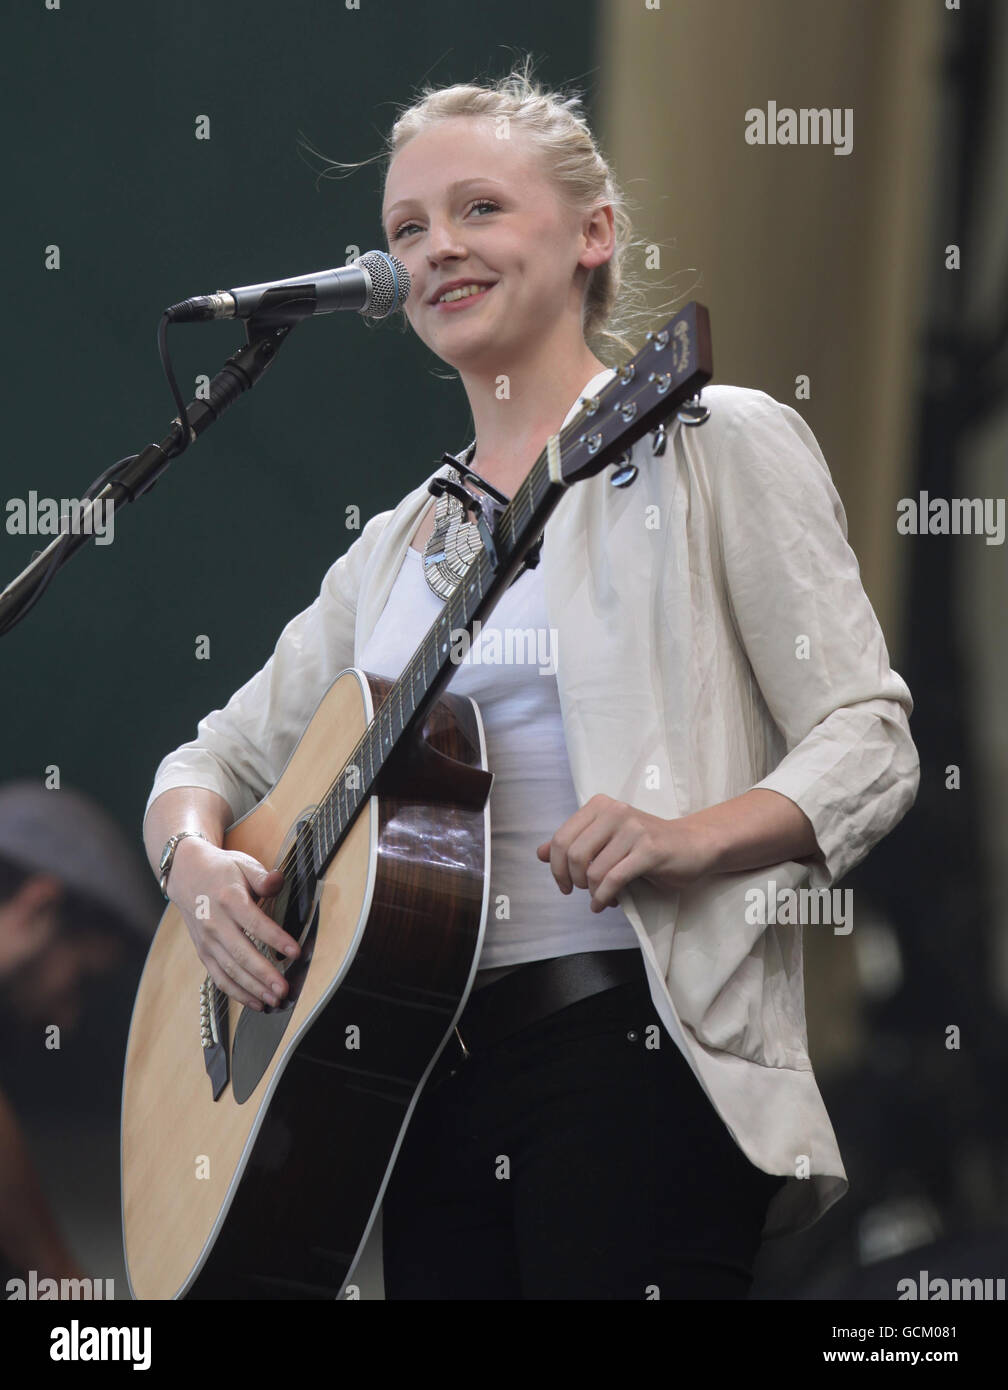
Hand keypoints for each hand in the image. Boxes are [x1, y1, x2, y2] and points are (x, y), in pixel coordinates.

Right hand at [166, 836, 299, 1011]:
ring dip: (252, 988)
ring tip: (274, 1000)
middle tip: (284, 989)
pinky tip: (255, 1001)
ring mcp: (207, 941)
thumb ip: (263, 877)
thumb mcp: (244, 864)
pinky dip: (236, 993)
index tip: (296, 952)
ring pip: (230, 970)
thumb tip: (278, 880)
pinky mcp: (203, 953)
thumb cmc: (222, 870)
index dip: (276, 939)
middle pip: (241, 953)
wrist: (186, 874)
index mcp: (228, 898)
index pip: (255, 922)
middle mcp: (214, 923)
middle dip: (264, 975)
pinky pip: (219, 977)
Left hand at [536, 794, 719, 911]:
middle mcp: (615, 812)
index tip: (564, 884)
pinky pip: (614, 879)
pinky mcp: (649, 850)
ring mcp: (633, 830)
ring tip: (599, 898)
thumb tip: (539, 853)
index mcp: (600, 806)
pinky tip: (604, 904)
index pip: (561, 838)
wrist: (693, 845)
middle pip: (573, 854)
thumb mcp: (607, 840)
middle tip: (581, 891)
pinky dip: (604, 897)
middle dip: (572, 880)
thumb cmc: (647, 845)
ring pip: (594, 870)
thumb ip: (575, 843)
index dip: (556, 867)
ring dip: (592, 892)